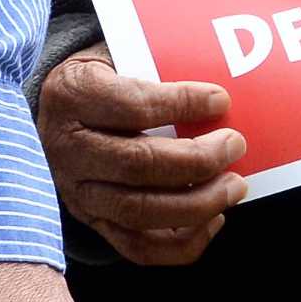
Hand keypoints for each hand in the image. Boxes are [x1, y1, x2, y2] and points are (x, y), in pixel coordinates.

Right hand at [38, 44, 247, 265]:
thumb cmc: (107, 77)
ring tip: (235, 186)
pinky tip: (215, 218)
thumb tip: (223, 89)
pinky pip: (138, 247)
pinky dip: (183, 242)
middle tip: (236, 145)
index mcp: (73, 95)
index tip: (221, 100)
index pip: (131, 105)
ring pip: (139, 211)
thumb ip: (159, 65)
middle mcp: (68, 149)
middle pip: (137, 164)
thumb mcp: (118, 54)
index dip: (180, 104)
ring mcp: (77, 192)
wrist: (64, 112)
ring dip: (198, 203)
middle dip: (197, 159)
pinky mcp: (93, 222)